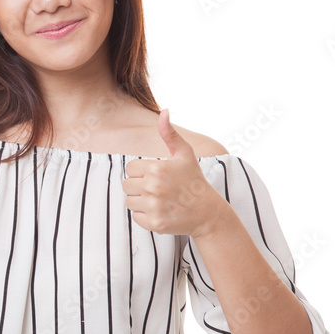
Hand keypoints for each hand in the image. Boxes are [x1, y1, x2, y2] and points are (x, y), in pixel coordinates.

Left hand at [121, 108, 225, 237]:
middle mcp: (153, 187)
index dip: (141, 172)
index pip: (130, 168)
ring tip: (158, 200)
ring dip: (140, 201)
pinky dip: (145, 216)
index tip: (156, 176)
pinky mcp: (154, 223)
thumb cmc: (194, 180)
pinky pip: (136, 217)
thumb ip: (169, 133)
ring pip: (129, 201)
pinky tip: (160, 211)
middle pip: (126, 185)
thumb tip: (164, 110)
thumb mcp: (184, 154)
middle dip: (139, 186)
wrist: (207, 212)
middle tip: (157, 189)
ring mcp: (153, 206)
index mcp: (157, 168)